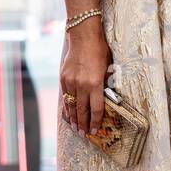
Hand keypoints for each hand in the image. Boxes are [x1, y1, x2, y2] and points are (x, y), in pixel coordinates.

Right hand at [60, 14, 110, 136]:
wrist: (83, 36)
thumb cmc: (99, 50)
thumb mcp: (107, 68)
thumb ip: (103, 84)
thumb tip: (103, 98)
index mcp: (95, 84)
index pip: (96, 109)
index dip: (96, 121)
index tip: (96, 131)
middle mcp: (82, 85)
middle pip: (83, 110)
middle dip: (84, 124)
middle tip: (84, 134)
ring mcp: (71, 82)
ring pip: (72, 105)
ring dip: (74, 118)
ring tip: (76, 128)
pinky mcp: (63, 78)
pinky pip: (65, 96)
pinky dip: (67, 106)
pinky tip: (68, 113)